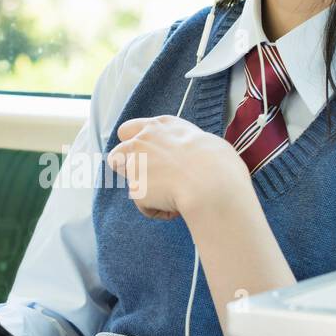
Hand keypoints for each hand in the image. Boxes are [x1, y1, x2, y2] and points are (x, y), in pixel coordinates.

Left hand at [106, 115, 244, 219]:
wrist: (211, 183)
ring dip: (143, 189)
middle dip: (129, 167)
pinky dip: (158, 210)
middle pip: (117, 153)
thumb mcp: (206, 142)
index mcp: (161, 126)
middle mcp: (142, 141)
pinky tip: (177, 208)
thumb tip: (192, 158)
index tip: (148, 155)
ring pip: (128, 180)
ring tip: (169, 196)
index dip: (135, 143)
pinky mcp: (135, 190)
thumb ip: (187, 146)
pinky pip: (144, 205)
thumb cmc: (218, 162)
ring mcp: (135, 164)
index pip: (129, 129)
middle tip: (154, 179)